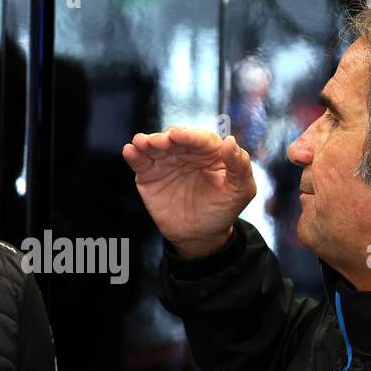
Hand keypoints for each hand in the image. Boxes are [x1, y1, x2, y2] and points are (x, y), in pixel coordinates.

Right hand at [122, 126, 255, 257]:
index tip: (178, 135)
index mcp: (210, 152)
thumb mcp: (240, 191)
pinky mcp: (149, 175)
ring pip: (154, 147)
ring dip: (146, 142)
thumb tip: (230, 141)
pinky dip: (134, 155)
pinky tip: (130, 150)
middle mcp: (186, 152)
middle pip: (174, 139)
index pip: (200, 139)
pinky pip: (140, 162)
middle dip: (165, 138)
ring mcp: (166, 162)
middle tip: (158, 141)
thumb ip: (239, 166)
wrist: (199, 236)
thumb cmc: (222, 210)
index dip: (189, 135)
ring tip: (141, 143)